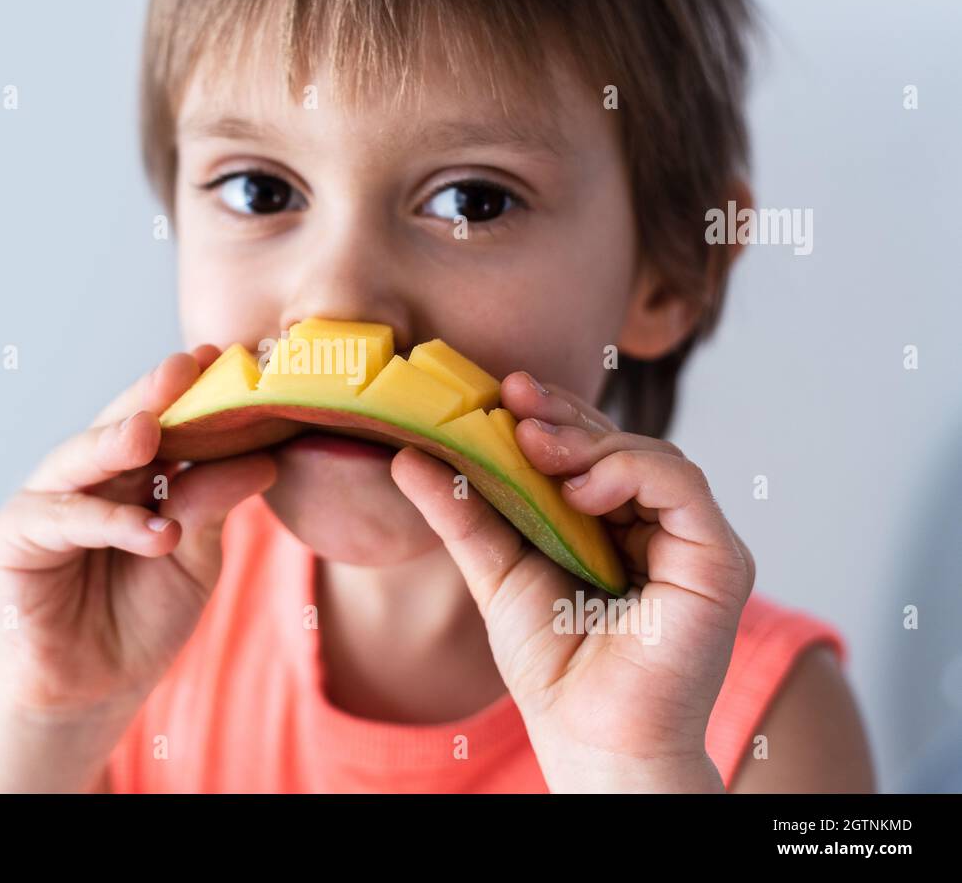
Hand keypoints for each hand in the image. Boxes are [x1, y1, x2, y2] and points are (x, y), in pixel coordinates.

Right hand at [0, 346, 277, 717]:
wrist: (97, 689)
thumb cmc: (144, 618)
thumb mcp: (195, 558)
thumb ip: (212, 506)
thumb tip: (263, 458)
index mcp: (135, 471)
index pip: (165, 420)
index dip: (193, 391)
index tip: (227, 358)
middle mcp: (91, 474)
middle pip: (122, 422)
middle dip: (153, 394)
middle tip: (187, 364)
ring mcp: (49, 499)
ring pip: (83, 457)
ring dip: (116, 442)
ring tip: (152, 431)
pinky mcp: (17, 535)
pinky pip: (65, 518)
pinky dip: (111, 522)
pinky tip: (156, 531)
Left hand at [390, 371, 754, 791]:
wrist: (589, 737)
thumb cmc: (554, 666)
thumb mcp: (498, 569)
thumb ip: (463, 512)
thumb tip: (407, 455)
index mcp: (618, 528)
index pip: (594, 452)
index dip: (555, 416)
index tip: (506, 391)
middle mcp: (663, 530)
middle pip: (623, 446)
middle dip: (567, 417)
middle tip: (515, 399)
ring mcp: (695, 544)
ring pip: (655, 456)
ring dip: (591, 442)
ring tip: (536, 447)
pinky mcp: (719, 562)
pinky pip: (683, 487)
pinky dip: (630, 472)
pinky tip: (580, 489)